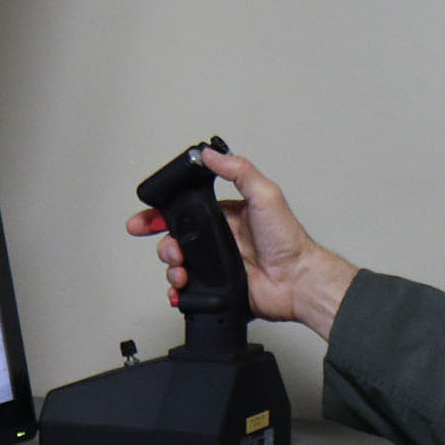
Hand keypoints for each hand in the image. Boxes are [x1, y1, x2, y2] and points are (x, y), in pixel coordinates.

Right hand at [125, 148, 354, 338]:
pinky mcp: (217, 287)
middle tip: (166, 248)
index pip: (187, 209)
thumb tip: (211, 154)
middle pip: (176, 237)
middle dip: (162, 242)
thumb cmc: (288, 240)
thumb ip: (239, 171)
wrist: (297, 280)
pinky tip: (182, 287)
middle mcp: (220, 239)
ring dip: (171, 265)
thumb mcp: (266, 195)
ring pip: (178, 263)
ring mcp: (217, 264)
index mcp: (226, 215)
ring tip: (181, 268)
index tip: (147, 216)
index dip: (163, 212)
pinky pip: (188, 289)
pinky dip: (178, 289)